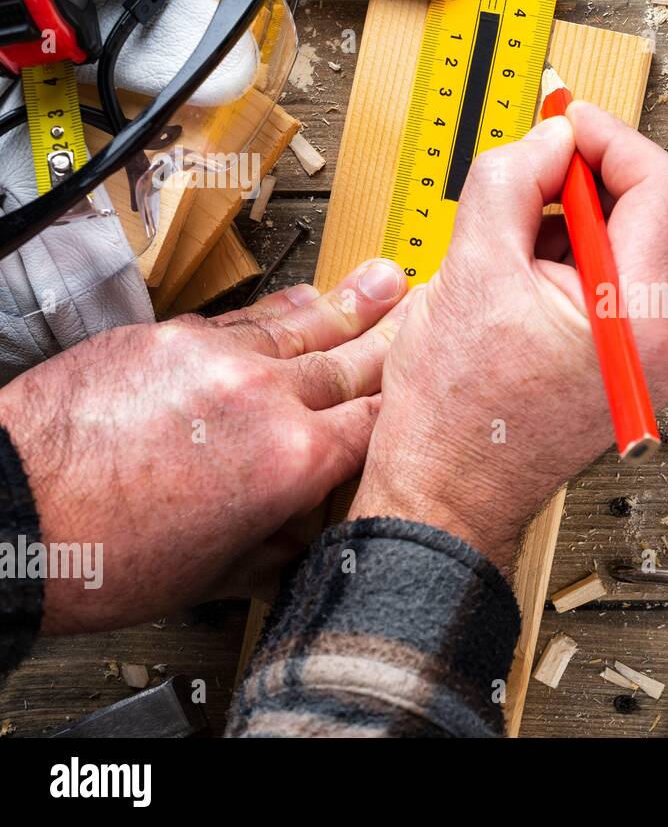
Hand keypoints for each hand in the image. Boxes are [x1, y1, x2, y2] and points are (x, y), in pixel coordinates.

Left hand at [0, 259, 411, 632]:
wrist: (7, 514)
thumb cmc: (101, 556)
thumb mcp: (216, 574)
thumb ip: (280, 543)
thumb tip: (305, 530)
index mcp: (291, 461)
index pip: (380, 422)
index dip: (416, 406)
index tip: (437, 392)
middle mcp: (264, 396)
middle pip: (355, 358)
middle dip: (402, 335)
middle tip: (438, 306)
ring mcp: (216, 357)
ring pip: (303, 324)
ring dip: (352, 303)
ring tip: (389, 278)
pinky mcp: (169, 336)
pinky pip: (244, 317)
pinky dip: (281, 309)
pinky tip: (302, 300)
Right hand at [350, 103, 667, 570]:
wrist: (446, 494)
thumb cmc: (457, 418)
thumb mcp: (471, 269)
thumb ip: (512, 180)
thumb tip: (548, 139)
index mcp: (641, 322)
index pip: (661, 188)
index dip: (608, 141)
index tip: (565, 124)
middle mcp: (664, 344)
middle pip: (652, 214)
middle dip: (586, 183)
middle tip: (529, 173)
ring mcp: (650, 358)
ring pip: (630, 246)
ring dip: (573, 222)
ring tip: (510, 245)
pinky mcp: (628, 363)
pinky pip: (616, 284)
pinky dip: (572, 260)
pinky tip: (522, 277)